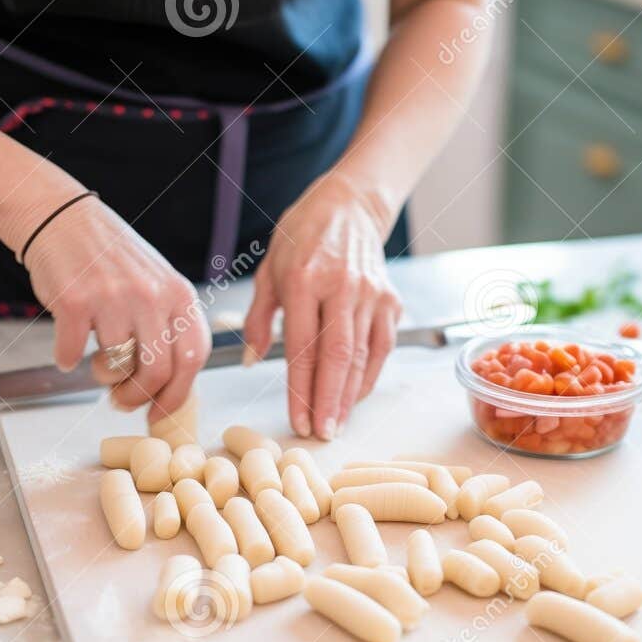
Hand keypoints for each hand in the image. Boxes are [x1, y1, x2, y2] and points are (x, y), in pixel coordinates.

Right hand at [25, 195, 210, 419]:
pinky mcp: (74, 301)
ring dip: (104, 377)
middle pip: (157, 373)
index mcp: (178, 294)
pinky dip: (65, 359)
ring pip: (116, 367)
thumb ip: (167, 327)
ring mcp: (113, 297)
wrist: (61, 217)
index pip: (193, 358)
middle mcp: (151, 295)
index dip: (176, 395)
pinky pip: (71, 353)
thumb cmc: (109, 258)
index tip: (159, 412)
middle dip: (138, 399)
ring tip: (98, 364)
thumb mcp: (156, 284)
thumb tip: (168, 388)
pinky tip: (66, 350)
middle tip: (122, 401)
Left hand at [241, 172, 401, 439]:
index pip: (302, 346)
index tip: (297, 420)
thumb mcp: (269, 271)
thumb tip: (250, 361)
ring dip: (349, 396)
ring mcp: (372, 294)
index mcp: (305, 279)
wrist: (349, 207)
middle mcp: (342, 287)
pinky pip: (381, 348)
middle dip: (329, 401)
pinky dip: (368, 377)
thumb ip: (258, 319)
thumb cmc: (301, 238)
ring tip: (336, 424)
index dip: (300, 389)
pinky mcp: (391, 301)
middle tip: (321, 434)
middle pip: (338, 356)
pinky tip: (354, 398)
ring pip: (363, 357)